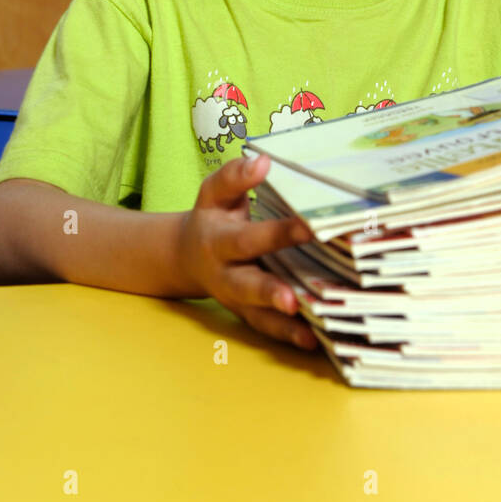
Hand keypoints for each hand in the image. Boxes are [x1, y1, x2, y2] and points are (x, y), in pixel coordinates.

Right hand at [176, 153, 319, 350]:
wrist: (185, 257)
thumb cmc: (213, 218)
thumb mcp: (215, 194)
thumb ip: (235, 177)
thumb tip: (262, 161)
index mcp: (218, 240)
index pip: (248, 237)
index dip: (277, 232)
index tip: (308, 226)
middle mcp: (225, 274)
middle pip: (247, 284)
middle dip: (270, 291)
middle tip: (294, 300)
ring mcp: (236, 299)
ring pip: (257, 315)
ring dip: (282, 323)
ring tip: (310, 329)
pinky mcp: (247, 314)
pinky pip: (267, 328)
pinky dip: (289, 336)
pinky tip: (315, 340)